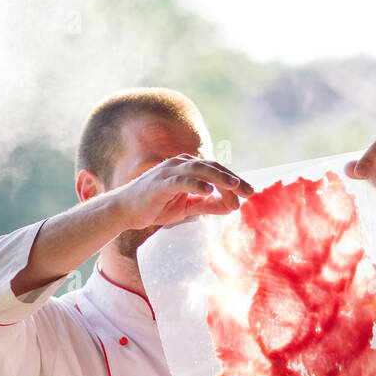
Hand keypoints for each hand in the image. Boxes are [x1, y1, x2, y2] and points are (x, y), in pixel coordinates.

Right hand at [117, 155, 253, 229]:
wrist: (125, 211)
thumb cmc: (155, 207)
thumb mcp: (187, 207)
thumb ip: (209, 205)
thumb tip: (233, 206)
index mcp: (188, 168)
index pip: (216, 171)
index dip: (234, 182)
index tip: (249, 195)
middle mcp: (180, 164)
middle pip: (212, 167)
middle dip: (233, 179)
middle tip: (250, 191)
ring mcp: (169, 171)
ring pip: (199, 169)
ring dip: (218, 177)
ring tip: (234, 186)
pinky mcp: (159, 183)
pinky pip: (181, 181)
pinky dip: (195, 184)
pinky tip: (208, 191)